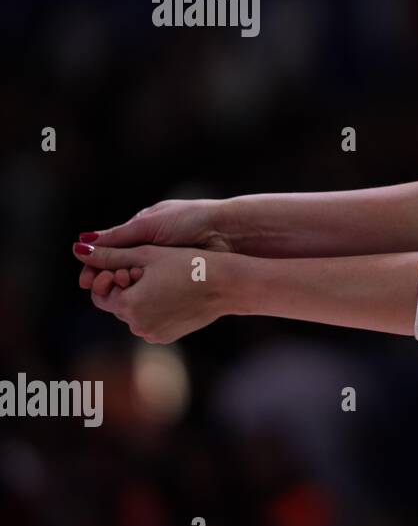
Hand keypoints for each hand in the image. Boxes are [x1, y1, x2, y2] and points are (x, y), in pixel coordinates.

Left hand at [73, 242, 233, 343]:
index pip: (100, 292)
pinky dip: (153, 309)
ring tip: (163, 280)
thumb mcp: (147, 255)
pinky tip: (172, 293)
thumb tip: (78, 251)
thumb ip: (109, 255)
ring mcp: (152, 334)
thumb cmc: (188, 264)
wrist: (226, 285)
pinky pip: (149, 322)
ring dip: (139, 297)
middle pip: (117, 303)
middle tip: (148, 271)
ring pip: (134, 313)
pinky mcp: (166, 337)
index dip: (109, 276)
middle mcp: (136, 325)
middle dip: (125, 286)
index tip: (130, 265)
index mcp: (128, 305)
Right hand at [78, 198, 234, 294]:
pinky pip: (157, 293)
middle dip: (110, 283)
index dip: (97, 268)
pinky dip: (147, 298)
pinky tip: (140, 305)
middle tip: (101, 292)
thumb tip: (81, 243)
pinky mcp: (180, 281)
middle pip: (121, 272)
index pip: (110, 254)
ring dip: (128, 292)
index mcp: (142, 232)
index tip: (86, 282)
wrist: (228, 232)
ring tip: (121, 297)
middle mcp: (151, 251)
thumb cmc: (190, 221)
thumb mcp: (149, 226)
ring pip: (138, 286)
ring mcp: (165, 268)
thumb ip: (118, 237)